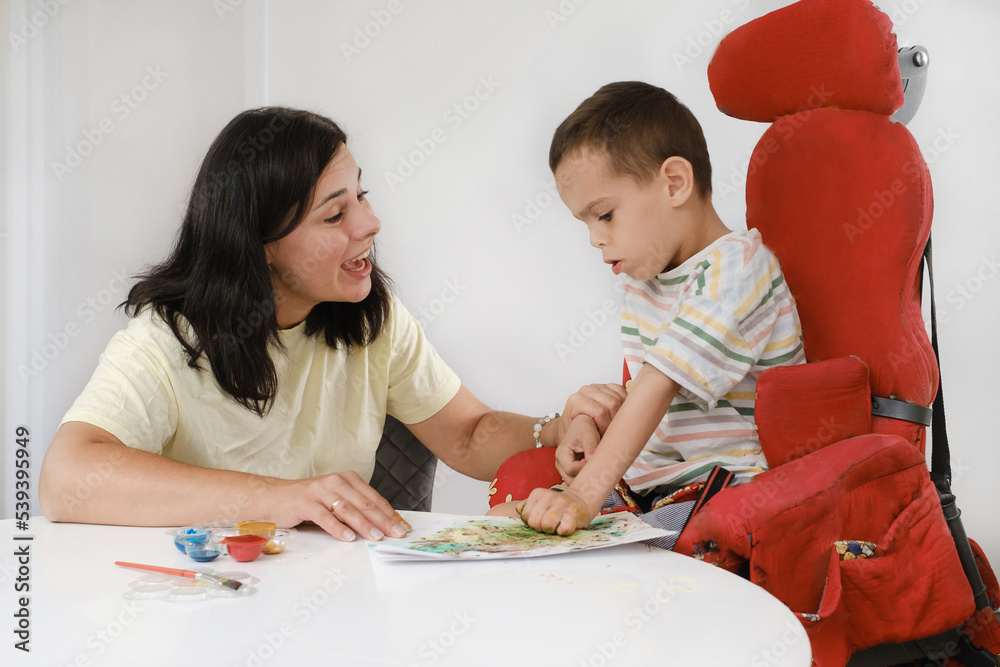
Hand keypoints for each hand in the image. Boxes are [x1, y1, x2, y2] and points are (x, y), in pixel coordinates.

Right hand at [266, 471, 410, 541]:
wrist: (275, 497)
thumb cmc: (309, 501)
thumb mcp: (335, 500)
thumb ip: (355, 508)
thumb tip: (382, 525)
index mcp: (347, 479)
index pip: (374, 498)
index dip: (390, 513)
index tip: (403, 527)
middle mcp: (336, 481)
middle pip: (365, 503)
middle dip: (383, 520)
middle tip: (397, 533)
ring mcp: (320, 491)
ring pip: (348, 509)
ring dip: (364, 525)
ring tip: (377, 536)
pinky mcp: (305, 502)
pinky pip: (325, 517)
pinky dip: (338, 528)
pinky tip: (348, 537)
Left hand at [517, 487, 595, 535]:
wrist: (580, 501)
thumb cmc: (556, 506)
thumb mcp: (540, 502)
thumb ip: (527, 506)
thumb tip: (519, 510)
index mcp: (538, 493)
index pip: (525, 516)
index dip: (532, 522)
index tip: (541, 519)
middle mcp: (549, 496)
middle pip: (534, 522)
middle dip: (540, 528)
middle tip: (548, 524)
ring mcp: (562, 504)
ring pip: (547, 525)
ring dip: (552, 530)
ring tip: (556, 525)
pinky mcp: (574, 514)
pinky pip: (563, 530)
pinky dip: (563, 532)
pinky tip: (565, 525)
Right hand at [555, 415, 599, 483]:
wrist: (582, 426)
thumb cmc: (584, 429)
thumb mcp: (589, 435)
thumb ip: (591, 448)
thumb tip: (592, 462)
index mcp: (561, 454)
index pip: (570, 470)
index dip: (583, 467)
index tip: (590, 459)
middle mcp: (559, 463)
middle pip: (570, 480)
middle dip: (584, 476)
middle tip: (593, 464)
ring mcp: (563, 468)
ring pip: (573, 482)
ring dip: (584, 477)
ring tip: (591, 465)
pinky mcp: (569, 470)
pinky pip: (576, 480)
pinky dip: (584, 477)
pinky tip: (590, 468)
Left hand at [563, 383, 626, 434]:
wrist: (570, 424)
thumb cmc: (573, 431)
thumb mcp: (577, 436)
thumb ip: (590, 434)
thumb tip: (606, 440)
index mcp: (576, 400)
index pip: (600, 411)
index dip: (606, 425)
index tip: (604, 435)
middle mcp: (585, 391)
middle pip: (612, 403)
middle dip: (614, 420)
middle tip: (611, 430)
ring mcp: (595, 387)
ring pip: (618, 398)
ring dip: (620, 413)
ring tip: (614, 423)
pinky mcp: (605, 386)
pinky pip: (620, 390)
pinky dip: (624, 401)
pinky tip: (619, 412)